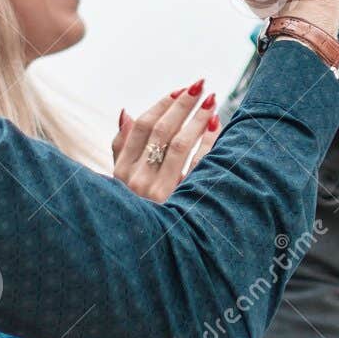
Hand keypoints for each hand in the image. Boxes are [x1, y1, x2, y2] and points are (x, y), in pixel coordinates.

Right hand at [110, 80, 220, 201]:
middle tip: (201, 84)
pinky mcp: (182, 203)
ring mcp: (159, 193)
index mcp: (121, 172)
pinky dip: (209, 144)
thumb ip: (122, 148)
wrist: (152, 253)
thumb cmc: (137, 209)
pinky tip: (218, 128)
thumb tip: (125, 112)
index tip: (179, 90)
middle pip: (161, 131)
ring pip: (180, 145)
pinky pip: (199, 166)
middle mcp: (137, 182)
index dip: (161, 105)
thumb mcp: (120, 182)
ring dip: (198, 119)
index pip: (141, 128)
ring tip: (213, 101)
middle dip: (183, 104)